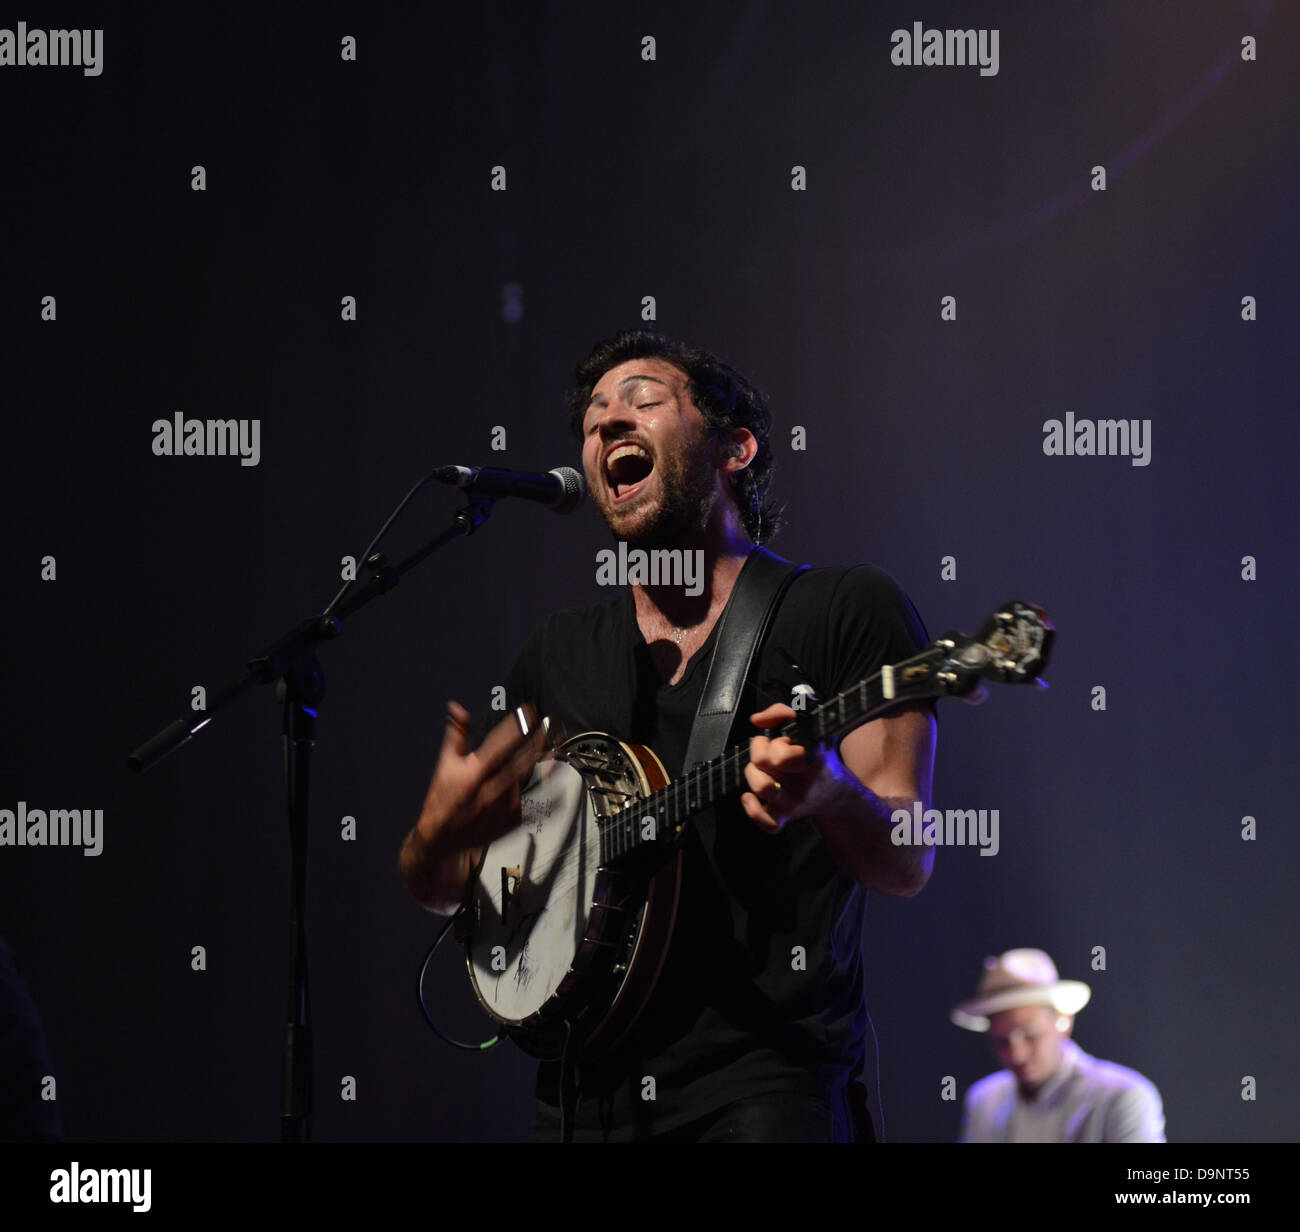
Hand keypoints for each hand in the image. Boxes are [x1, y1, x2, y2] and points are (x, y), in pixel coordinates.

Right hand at [416, 700, 546, 856]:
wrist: (440, 838)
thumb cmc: (443, 797)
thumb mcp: (446, 763)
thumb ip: (456, 734)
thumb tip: (456, 707)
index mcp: (474, 774)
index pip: (500, 744)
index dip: (517, 726)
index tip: (530, 711)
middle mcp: (491, 791)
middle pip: (523, 761)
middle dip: (539, 740)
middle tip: (551, 724)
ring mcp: (504, 808)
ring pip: (532, 779)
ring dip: (547, 760)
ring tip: (558, 744)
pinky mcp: (512, 821)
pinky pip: (533, 799)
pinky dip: (545, 785)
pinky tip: (554, 771)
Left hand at [741, 703, 852, 833]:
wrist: (836, 793)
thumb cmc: (818, 755)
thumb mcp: (811, 726)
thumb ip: (783, 712)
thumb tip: (757, 721)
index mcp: (813, 757)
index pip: (784, 755)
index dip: (774, 743)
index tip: (782, 740)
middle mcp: (804, 781)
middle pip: (763, 763)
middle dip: (760, 749)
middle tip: (771, 750)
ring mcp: (795, 801)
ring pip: (761, 788)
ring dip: (752, 773)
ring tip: (762, 769)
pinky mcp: (786, 816)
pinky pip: (767, 823)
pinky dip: (753, 810)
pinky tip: (749, 797)